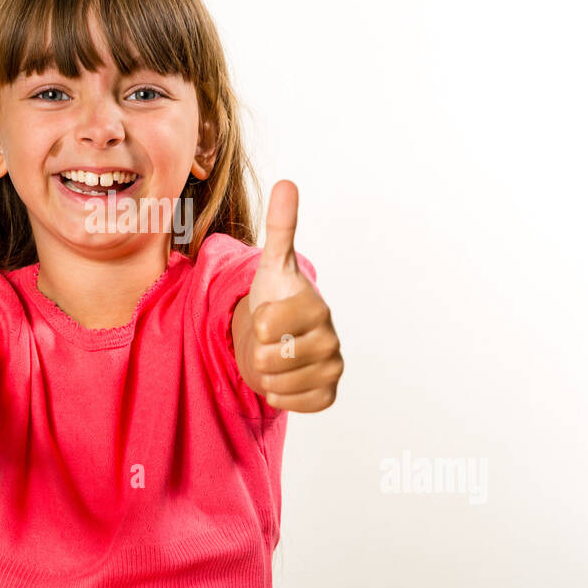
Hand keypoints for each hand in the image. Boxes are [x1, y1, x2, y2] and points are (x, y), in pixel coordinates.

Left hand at [243, 180, 342, 411]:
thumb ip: (280, 227)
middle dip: (257, 350)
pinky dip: (279, 394)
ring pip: (276, 383)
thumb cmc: (275, 298)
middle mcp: (331, 338)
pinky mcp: (328, 394)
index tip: (266, 314)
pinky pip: (291, 404)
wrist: (281, 337)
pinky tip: (285, 377)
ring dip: (266, 373)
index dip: (255, 323)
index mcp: (316, 306)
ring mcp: (332, 368)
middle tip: (269, 339)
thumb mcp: (271, 264)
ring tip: (275, 355)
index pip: (264, 324)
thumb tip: (287, 183)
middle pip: (267, 358)